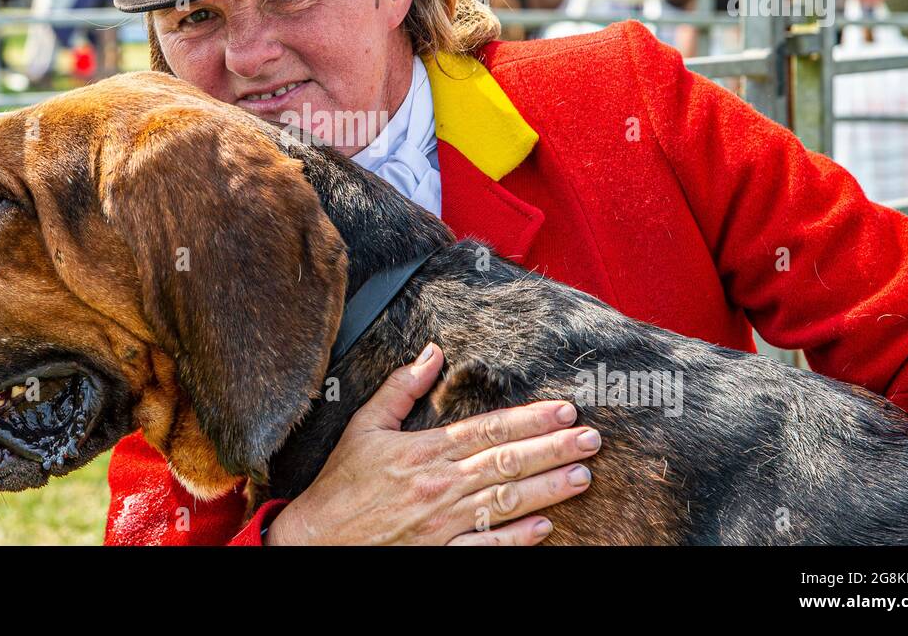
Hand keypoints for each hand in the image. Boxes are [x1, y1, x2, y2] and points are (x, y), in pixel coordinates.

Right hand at [263, 344, 598, 544]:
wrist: (315, 542)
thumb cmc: (341, 486)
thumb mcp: (364, 427)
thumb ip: (400, 388)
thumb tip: (432, 352)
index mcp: (424, 452)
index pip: (488, 429)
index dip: (530, 419)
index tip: (564, 409)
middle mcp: (438, 486)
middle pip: (506, 463)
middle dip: (553, 449)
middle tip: (591, 439)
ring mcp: (441, 525)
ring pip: (505, 503)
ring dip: (547, 490)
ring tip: (582, 476)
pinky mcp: (438, 556)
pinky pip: (485, 548)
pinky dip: (516, 539)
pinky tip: (545, 527)